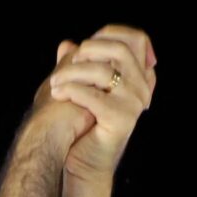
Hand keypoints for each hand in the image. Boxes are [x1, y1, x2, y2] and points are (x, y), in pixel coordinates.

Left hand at [29, 25, 157, 184]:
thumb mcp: (79, 88)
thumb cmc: (80, 125)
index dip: (108, 34)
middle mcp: (143, 88)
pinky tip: (58, 94)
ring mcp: (135, 103)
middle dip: (89, 50)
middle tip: (68, 62)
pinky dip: (70, 90)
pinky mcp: (121, 118)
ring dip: (71, 73)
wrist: (81, 162)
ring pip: (102, 71)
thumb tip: (65, 44)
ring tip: (54, 83)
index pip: (137, 39)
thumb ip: (77, 65)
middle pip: (121, 49)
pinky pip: (92, 94)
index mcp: (139, 77)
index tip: (82, 46)